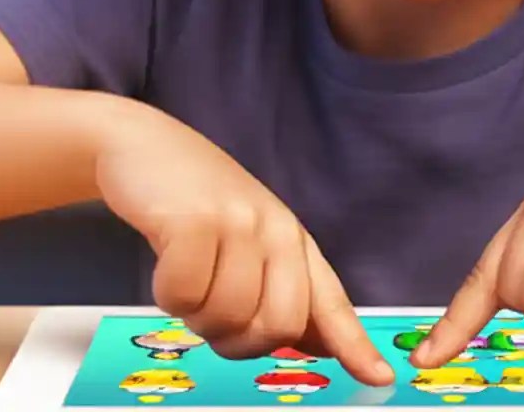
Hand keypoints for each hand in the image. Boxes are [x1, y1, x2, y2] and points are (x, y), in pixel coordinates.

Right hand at [95, 105, 392, 385]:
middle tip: (210, 314)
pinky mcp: (196, 220)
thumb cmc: (193, 203)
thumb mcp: (247, 240)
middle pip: (277, 327)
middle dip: (237, 341)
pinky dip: (167, 294)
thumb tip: (320, 346)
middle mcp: (275, 230)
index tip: (380, 378)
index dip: (354, 345)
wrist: (142, 145)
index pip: (330, 302)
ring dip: (194, 316)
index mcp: (293, 240)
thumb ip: (281, 288)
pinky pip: (183, 296)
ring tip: (186, 278)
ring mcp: (239, 222)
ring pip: (225, 318)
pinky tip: (166, 262)